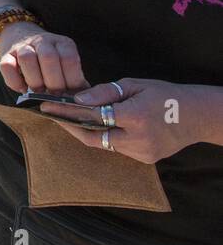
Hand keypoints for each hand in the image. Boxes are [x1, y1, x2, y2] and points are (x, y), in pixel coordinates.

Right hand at [0, 25, 87, 94]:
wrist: (22, 37)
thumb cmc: (50, 61)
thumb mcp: (65, 64)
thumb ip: (74, 80)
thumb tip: (83, 100)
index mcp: (62, 43)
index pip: (69, 58)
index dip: (71, 79)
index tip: (71, 93)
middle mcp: (43, 41)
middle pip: (48, 58)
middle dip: (53, 82)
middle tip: (54, 95)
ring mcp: (23, 46)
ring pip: (27, 58)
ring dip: (34, 80)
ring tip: (39, 91)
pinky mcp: (6, 54)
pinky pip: (7, 66)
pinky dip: (14, 81)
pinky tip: (22, 89)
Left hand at [44, 79, 203, 163]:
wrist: (197, 116)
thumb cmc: (165, 95)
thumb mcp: (134, 85)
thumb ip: (104, 92)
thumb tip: (78, 99)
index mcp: (135, 116)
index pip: (92, 116)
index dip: (67, 112)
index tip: (47, 107)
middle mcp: (138, 138)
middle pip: (92, 136)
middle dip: (70, 126)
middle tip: (53, 116)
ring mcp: (142, 152)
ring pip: (103, 144)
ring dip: (87, 131)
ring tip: (71, 118)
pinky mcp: (145, 159)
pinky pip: (116, 148)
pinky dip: (105, 137)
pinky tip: (97, 126)